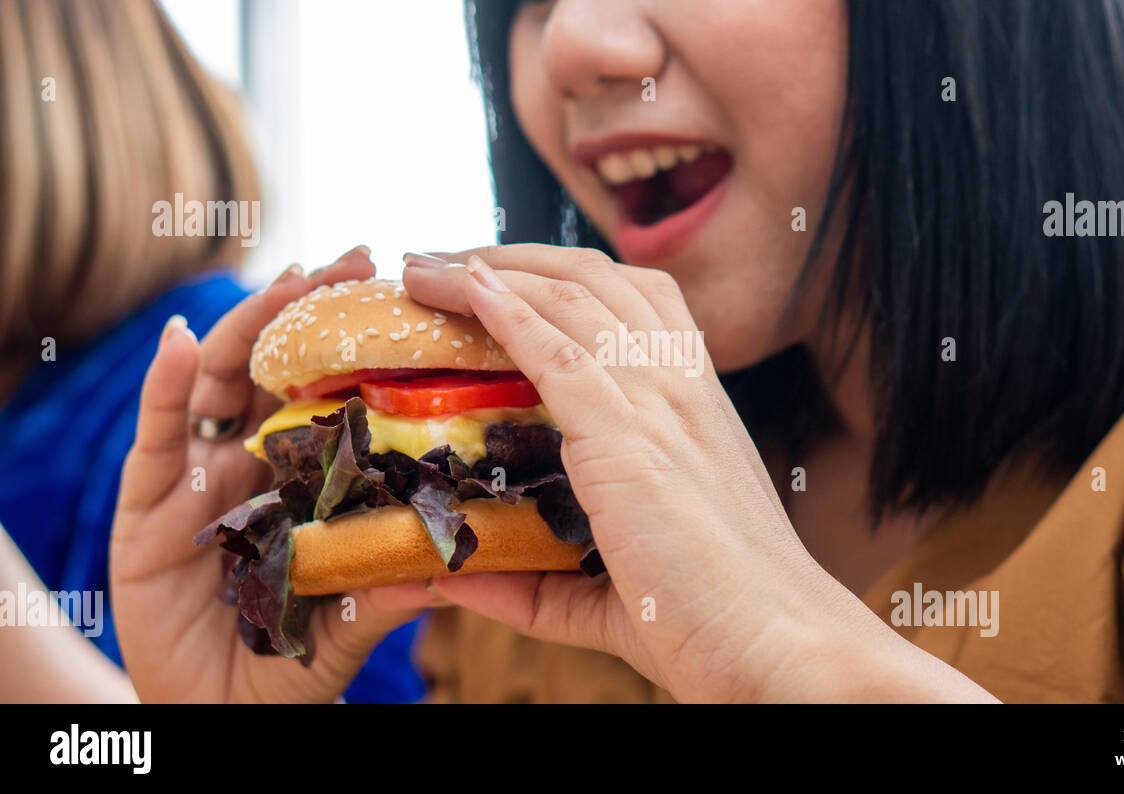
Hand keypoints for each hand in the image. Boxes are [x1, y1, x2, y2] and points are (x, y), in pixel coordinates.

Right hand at [111, 248, 440, 702]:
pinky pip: (156, 433)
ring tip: (294, 281)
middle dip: (317, 309)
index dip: (367, 344)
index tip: (411, 294)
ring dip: (255, 324)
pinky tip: (179, 339)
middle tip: (362, 259)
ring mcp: (201, 472)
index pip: (338, 392)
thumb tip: (464, 552)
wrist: (223, 717)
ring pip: (223, 379)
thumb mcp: (355, 616)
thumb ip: (394, 581)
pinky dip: (164, 384)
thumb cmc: (293, 662)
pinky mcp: (149, 501)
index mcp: (307, 474)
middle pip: (283, 365)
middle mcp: (255, 459)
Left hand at [402, 245, 995, 702]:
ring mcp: (659, 402)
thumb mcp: (613, 588)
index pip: (632, 303)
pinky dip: (502, 306)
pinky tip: (457, 287)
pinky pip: (554, 345)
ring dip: (490, 268)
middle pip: (592, 277)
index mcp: (694, 406)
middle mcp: (680, 386)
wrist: (778, 647)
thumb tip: (451, 577)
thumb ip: (533, 582)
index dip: (560, 279)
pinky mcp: (629, 435)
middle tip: (441, 265)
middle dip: (513, 258)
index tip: (493, 281)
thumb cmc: (714, 622)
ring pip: (568, 294)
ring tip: (428, 268)